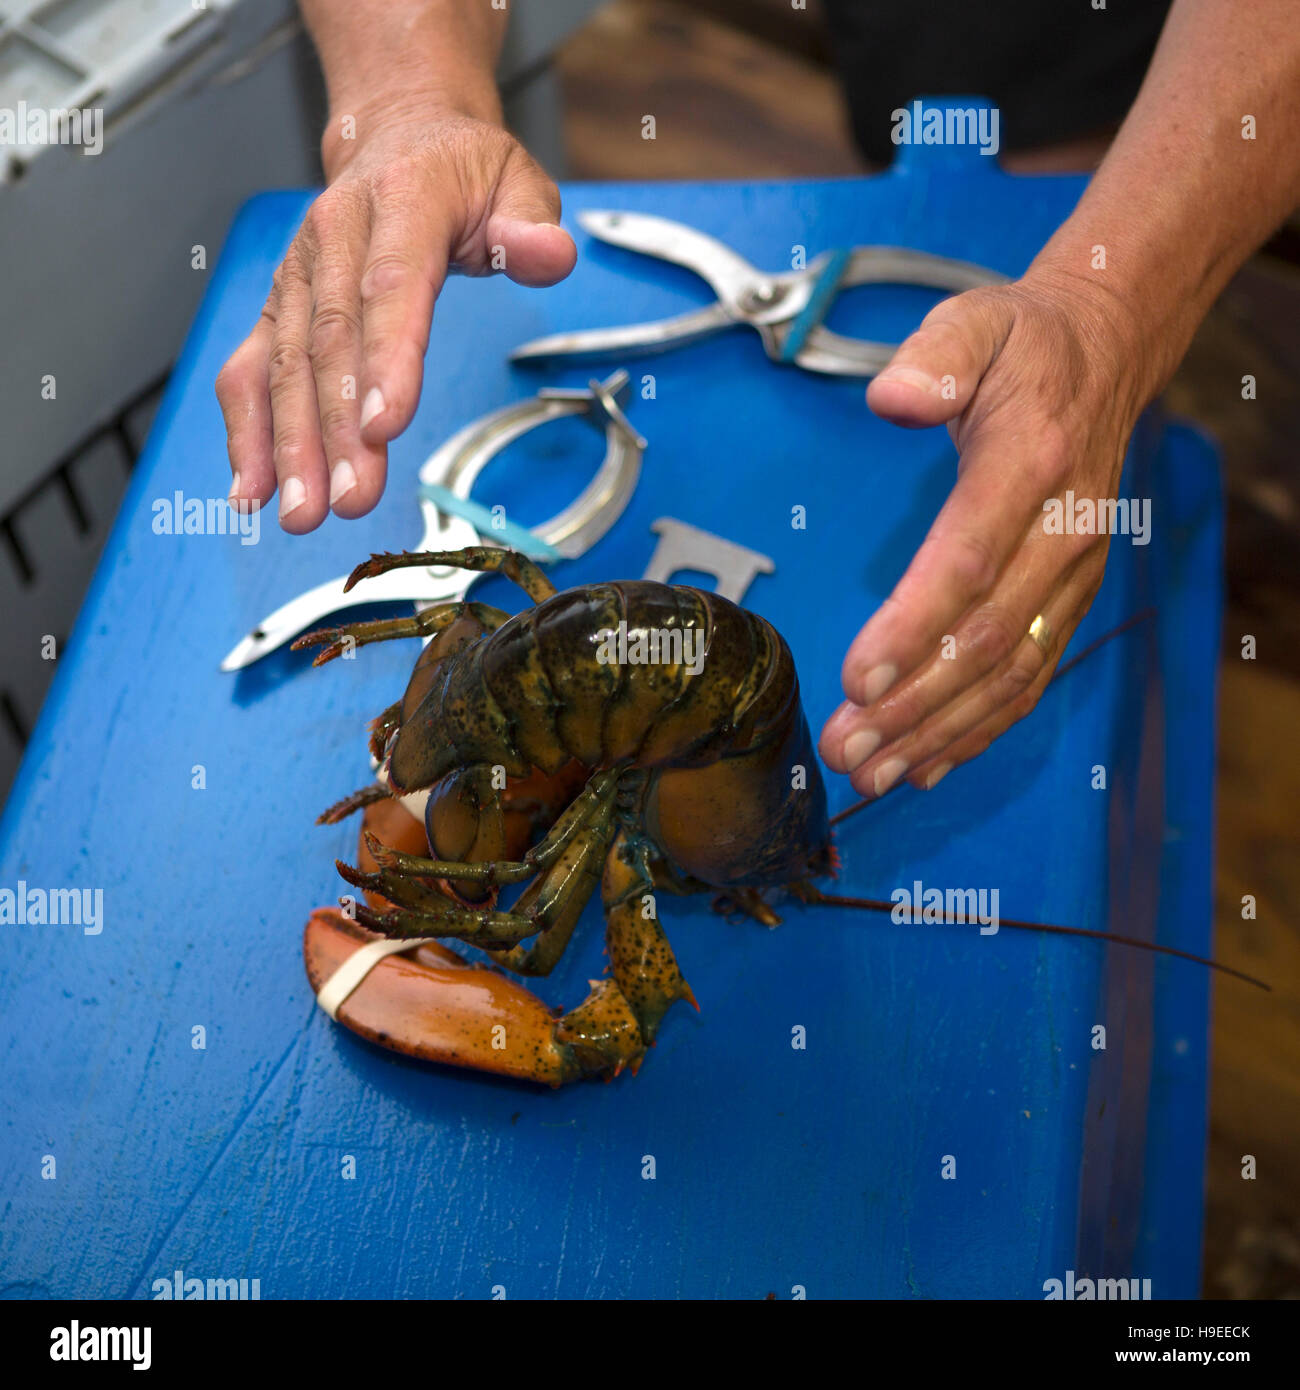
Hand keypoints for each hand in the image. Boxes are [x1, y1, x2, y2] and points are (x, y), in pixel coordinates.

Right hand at [217, 107, 575, 531]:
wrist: (398, 136)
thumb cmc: (462, 173)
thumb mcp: (517, 181)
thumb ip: (531, 223)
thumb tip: (547, 253)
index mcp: (401, 200)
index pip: (390, 286)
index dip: (386, 358)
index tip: (386, 426)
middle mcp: (335, 235)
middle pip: (330, 341)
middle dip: (336, 430)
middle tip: (349, 499)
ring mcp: (298, 273)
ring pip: (284, 365)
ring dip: (288, 446)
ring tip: (300, 512)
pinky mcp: (277, 307)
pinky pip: (250, 370)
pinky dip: (245, 432)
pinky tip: (252, 489)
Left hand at [819, 269, 1148, 798]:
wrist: (1105, 356)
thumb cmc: (1025, 345)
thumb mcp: (977, 320)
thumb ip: (937, 356)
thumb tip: (894, 397)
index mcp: (1030, 465)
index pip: (968, 560)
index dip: (914, 626)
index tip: (858, 678)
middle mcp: (1062, 532)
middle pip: (984, 637)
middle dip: (912, 705)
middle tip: (844, 747)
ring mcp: (1072, 574)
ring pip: (1008, 673)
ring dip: (939, 733)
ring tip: (872, 773)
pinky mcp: (1070, 597)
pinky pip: (1030, 675)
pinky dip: (982, 728)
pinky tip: (930, 764)